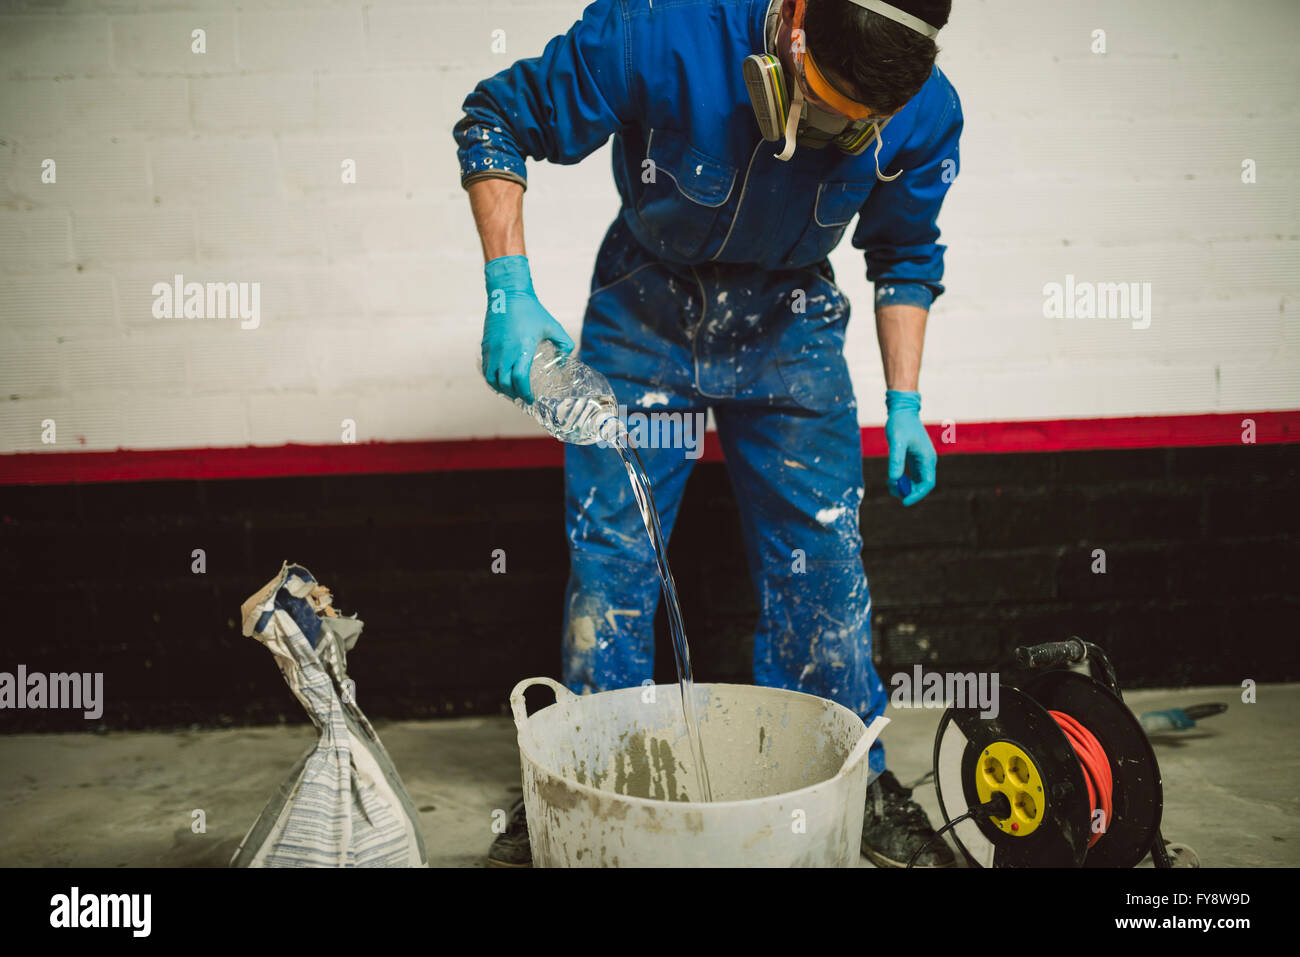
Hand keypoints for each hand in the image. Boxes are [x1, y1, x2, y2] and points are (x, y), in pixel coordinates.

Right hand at [482, 255, 574, 401]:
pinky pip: (486, 369)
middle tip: (523, 397)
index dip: (525, 393)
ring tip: (511, 392)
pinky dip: (492, 379)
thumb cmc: (531, 310)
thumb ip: (564, 344)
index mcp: (522, 348)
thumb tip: (564, 362)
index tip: (531, 398)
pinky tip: (500, 380)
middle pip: (505, 383)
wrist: (508, 294)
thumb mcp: (553, 326)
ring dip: (501, 389)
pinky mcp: (486, 346)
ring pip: (492, 379)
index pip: (520, 380)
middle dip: (514, 394)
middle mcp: (505, 352)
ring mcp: (493, 350)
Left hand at [885, 390, 935, 505]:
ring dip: (905, 486)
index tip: (904, 501)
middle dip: (909, 491)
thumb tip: (895, 479)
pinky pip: (912, 475)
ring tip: (890, 483)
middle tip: (892, 489)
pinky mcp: (915, 458)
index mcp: (927, 458)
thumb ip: (896, 460)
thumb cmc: (900, 424)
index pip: (927, 483)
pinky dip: (903, 480)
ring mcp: (922, 460)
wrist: (902, 411)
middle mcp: (927, 461)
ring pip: (917, 481)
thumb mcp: (897, 442)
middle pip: (922, 485)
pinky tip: (892, 478)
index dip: (917, 494)